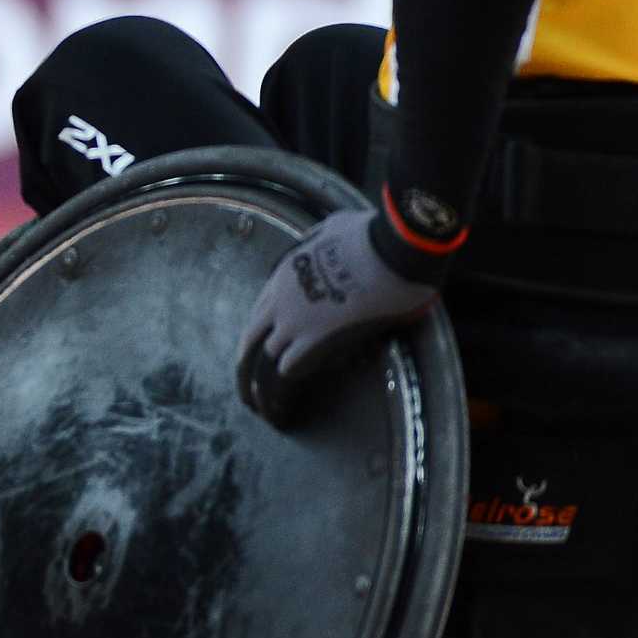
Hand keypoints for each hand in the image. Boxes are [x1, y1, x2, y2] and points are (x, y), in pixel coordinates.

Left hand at [235, 208, 440, 424]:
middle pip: (250, 340)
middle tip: (245, 390)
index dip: (258, 336)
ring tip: (261, 410)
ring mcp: (295, 319)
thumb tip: (329, 237)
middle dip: (244, 367)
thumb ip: (324, 239)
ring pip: (262, 360)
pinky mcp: (317, 338)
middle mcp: (281, 298)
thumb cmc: (374, 235)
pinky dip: (281, 391)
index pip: (260, 312)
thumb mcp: (334, 227)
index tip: (260, 352)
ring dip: (258, 388)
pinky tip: (282, 408)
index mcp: (285, 272)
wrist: (393, 246)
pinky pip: (287, 370)